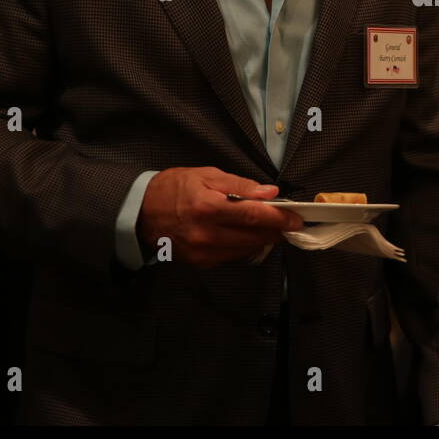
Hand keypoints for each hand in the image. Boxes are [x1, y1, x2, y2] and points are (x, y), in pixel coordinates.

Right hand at [136, 166, 302, 267]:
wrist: (141, 212)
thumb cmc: (174, 188)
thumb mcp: (207, 175)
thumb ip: (240, 185)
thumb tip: (270, 193)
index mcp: (208, 207)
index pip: (254, 216)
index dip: (280, 218)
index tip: (297, 219)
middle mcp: (206, 234)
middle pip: (254, 237)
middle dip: (275, 230)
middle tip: (287, 222)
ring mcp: (202, 252)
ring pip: (246, 250)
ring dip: (261, 239)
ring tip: (267, 227)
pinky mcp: (200, 263)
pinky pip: (231, 257)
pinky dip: (243, 246)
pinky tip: (243, 235)